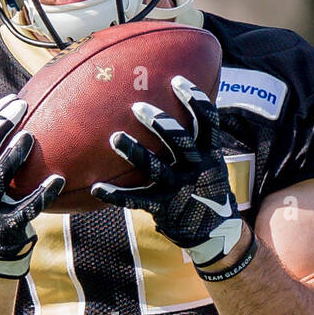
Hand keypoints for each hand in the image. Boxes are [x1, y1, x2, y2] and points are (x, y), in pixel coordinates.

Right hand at [0, 95, 63, 277]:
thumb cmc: (0, 207)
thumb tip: (24, 121)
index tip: (8, 100)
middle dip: (0, 128)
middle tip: (20, 109)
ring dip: (13, 156)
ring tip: (30, 137)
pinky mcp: (7, 227)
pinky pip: (27, 208)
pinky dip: (43, 194)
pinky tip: (59, 180)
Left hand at [91, 75, 243, 267]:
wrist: (217, 234)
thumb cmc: (207, 191)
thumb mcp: (212, 165)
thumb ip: (198, 143)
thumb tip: (185, 109)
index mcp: (210, 154)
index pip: (207, 122)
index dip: (194, 100)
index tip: (176, 80)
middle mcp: (197, 169)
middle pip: (180, 140)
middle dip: (159, 122)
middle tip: (136, 106)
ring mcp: (181, 189)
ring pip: (156, 168)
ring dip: (135, 151)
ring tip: (115, 137)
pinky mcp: (165, 209)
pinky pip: (137, 200)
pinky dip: (116, 195)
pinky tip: (97, 188)